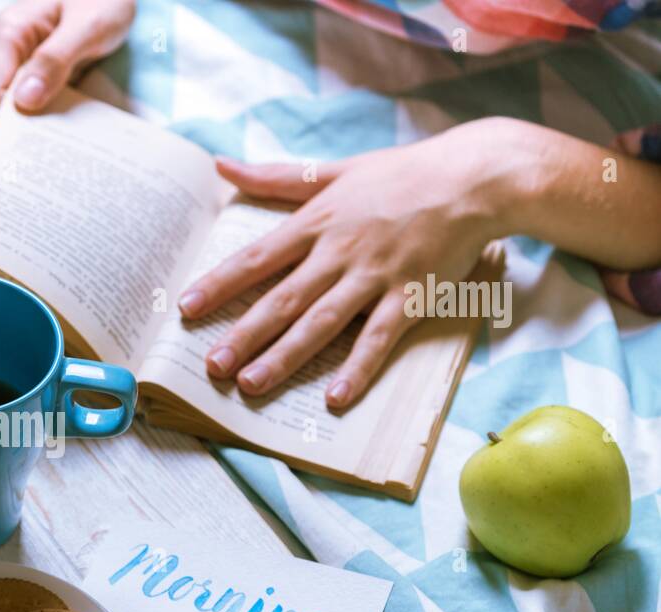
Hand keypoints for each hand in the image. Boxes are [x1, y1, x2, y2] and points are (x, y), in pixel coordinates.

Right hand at [0, 0, 135, 117]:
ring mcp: (4, 63)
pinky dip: (42, 110)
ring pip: (7, 109)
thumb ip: (56, 59)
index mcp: (3, 32)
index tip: (49, 127)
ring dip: (37, 116)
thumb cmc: (100, 1)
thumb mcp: (89, 27)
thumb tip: (24, 100)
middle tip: (64, 113)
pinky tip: (65, 103)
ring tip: (68, 104)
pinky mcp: (17, 75)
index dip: (17, 118)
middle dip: (26, 119)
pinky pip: (21, 104)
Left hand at [179, 120, 519, 409]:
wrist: (477, 176)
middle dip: (244, 334)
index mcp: (317, 222)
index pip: (257, 258)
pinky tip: (334, 397)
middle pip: (283, 298)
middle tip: (212, 366)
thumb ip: (275, 177)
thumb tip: (220, 164)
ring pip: (322, 322)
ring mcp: (375, 276)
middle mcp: (339, 251)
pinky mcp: (411, 296)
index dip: (220, 284)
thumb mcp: (334, 171)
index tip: (186, 308)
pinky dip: (358, 367)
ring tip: (251, 384)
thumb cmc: (402, 174)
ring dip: (285, 355)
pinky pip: (380, 338)